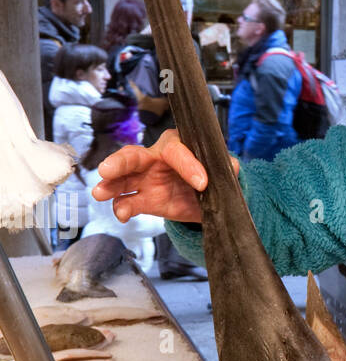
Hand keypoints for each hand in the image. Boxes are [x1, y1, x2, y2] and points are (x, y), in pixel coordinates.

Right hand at [92, 128, 238, 225]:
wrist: (204, 198)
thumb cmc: (207, 174)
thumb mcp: (219, 170)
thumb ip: (224, 167)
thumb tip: (231, 167)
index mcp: (176, 146)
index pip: (177, 151)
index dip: (188, 165)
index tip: (202, 183)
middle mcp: (154, 159)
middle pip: (133, 156)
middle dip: (119, 163)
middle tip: (106, 170)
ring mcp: (145, 179)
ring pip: (122, 179)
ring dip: (110, 186)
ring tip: (99, 193)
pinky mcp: (143, 199)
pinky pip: (128, 202)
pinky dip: (122, 208)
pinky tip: (120, 215)